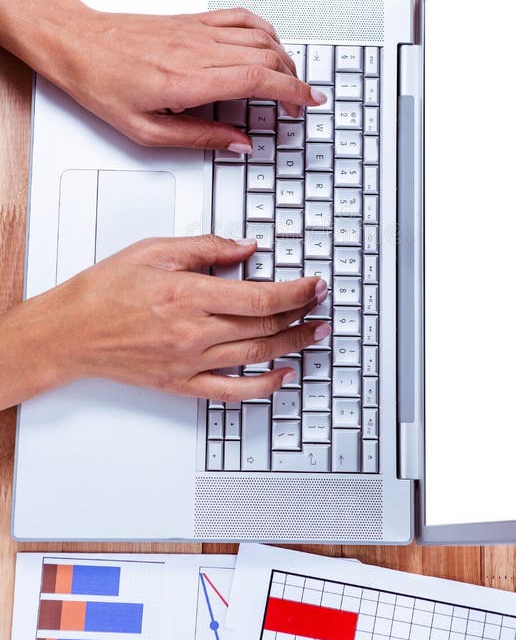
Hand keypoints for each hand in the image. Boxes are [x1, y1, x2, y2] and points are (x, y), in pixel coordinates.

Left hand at [0, 0, 326, 149]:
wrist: (76, 43)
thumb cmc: (102, 84)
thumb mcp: (146, 132)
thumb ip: (200, 138)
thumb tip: (239, 143)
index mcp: (188, 81)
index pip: (258, 79)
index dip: (292, 90)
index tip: (309, 101)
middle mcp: (197, 50)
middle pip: (267, 57)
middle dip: (294, 80)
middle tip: (299, 102)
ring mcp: (196, 30)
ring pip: (260, 37)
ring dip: (283, 58)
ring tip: (288, 80)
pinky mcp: (191, 20)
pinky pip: (240, 18)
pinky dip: (264, 30)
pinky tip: (269, 43)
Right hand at [0, 235, 329, 409]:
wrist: (69, 331)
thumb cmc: (105, 290)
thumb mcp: (153, 250)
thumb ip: (206, 247)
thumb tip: (246, 247)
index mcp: (189, 294)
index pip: (261, 298)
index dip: (297, 292)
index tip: (315, 284)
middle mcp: (193, 332)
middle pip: (265, 327)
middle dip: (302, 314)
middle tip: (322, 304)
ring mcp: (188, 362)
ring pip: (255, 356)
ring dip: (293, 345)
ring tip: (315, 333)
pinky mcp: (180, 383)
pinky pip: (231, 391)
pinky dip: (262, 387)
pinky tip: (282, 376)